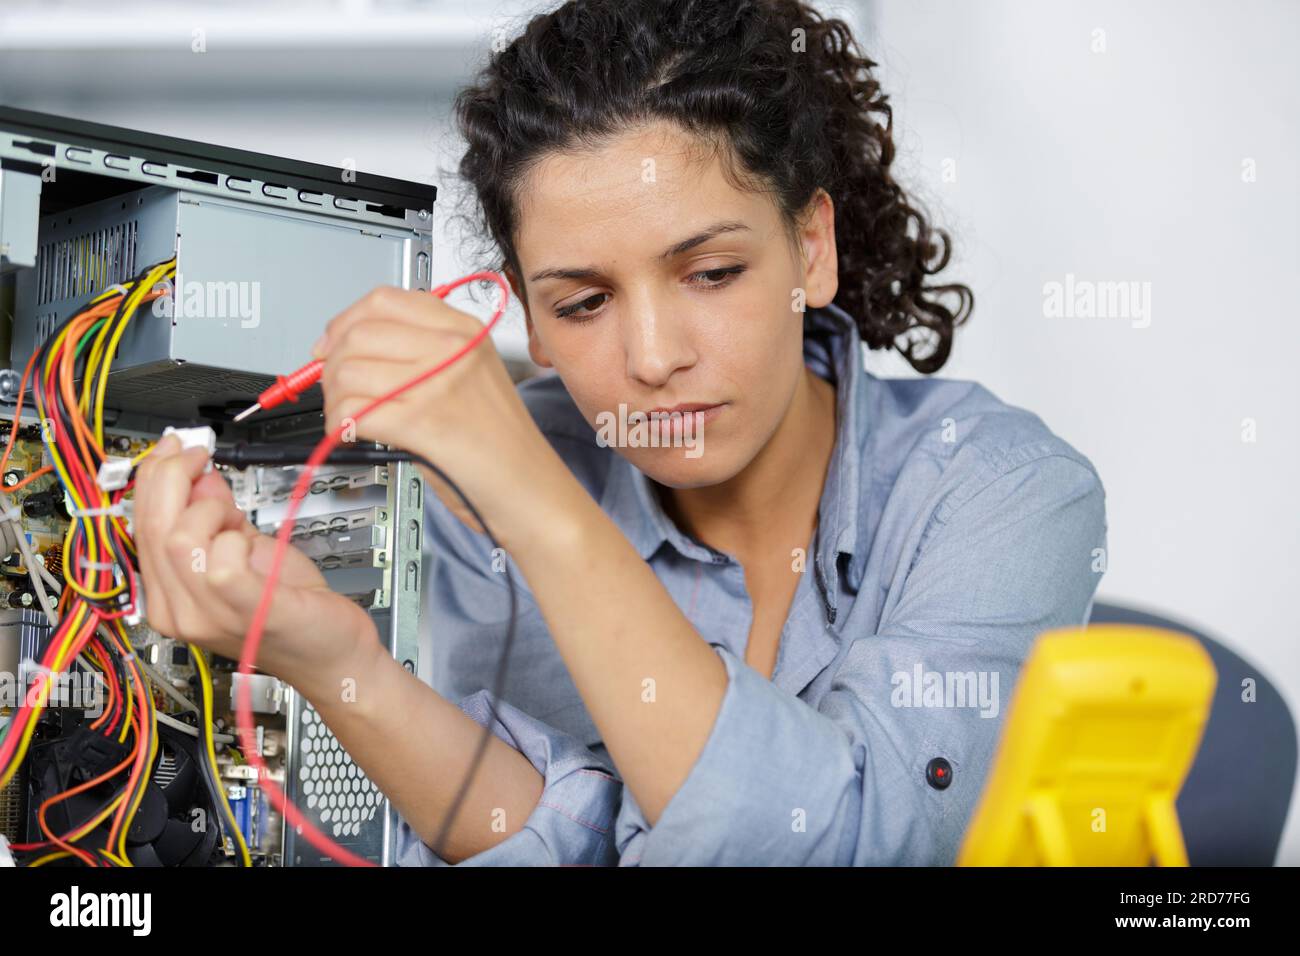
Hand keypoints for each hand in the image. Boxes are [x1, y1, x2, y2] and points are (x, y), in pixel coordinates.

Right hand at [132, 433, 380, 695]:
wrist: (329, 654)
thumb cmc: (291, 610)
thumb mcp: (245, 550)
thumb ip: (216, 516)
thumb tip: (201, 476)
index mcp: (167, 596)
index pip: (139, 525)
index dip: (152, 478)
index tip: (172, 448)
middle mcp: (176, 611)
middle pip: (153, 527)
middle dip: (175, 478)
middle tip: (201, 457)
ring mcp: (205, 615)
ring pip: (179, 538)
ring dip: (211, 511)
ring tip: (237, 521)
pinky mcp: (243, 608)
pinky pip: (220, 559)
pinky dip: (237, 539)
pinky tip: (250, 544)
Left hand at [312, 285, 544, 534]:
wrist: (530, 490)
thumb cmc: (502, 443)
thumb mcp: (471, 376)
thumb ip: (420, 352)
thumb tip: (350, 348)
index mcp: (465, 330)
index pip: (384, 300)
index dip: (344, 322)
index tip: (331, 345)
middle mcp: (453, 349)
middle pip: (358, 333)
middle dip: (330, 364)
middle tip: (335, 388)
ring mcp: (437, 383)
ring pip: (348, 372)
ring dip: (333, 399)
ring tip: (345, 416)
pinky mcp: (421, 423)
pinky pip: (352, 411)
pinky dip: (339, 426)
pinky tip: (351, 435)